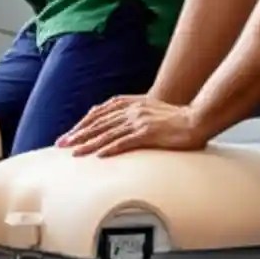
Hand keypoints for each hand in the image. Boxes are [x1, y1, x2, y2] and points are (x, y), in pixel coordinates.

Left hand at [56, 95, 205, 157]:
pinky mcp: (148, 133)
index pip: (98, 113)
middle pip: (98, 123)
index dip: (82, 123)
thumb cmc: (175, 118)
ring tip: (74, 152)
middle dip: (78, 134)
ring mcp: (139, 121)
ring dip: (88, 143)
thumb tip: (113, 123)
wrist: (197, 119)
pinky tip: (98, 156)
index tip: (70, 134)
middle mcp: (131, 110)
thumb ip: (130, 113)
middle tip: (62, 144)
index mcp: (129, 103)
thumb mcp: (148, 109)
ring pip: (107, 133)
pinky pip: (124, 142)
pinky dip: (109, 148)